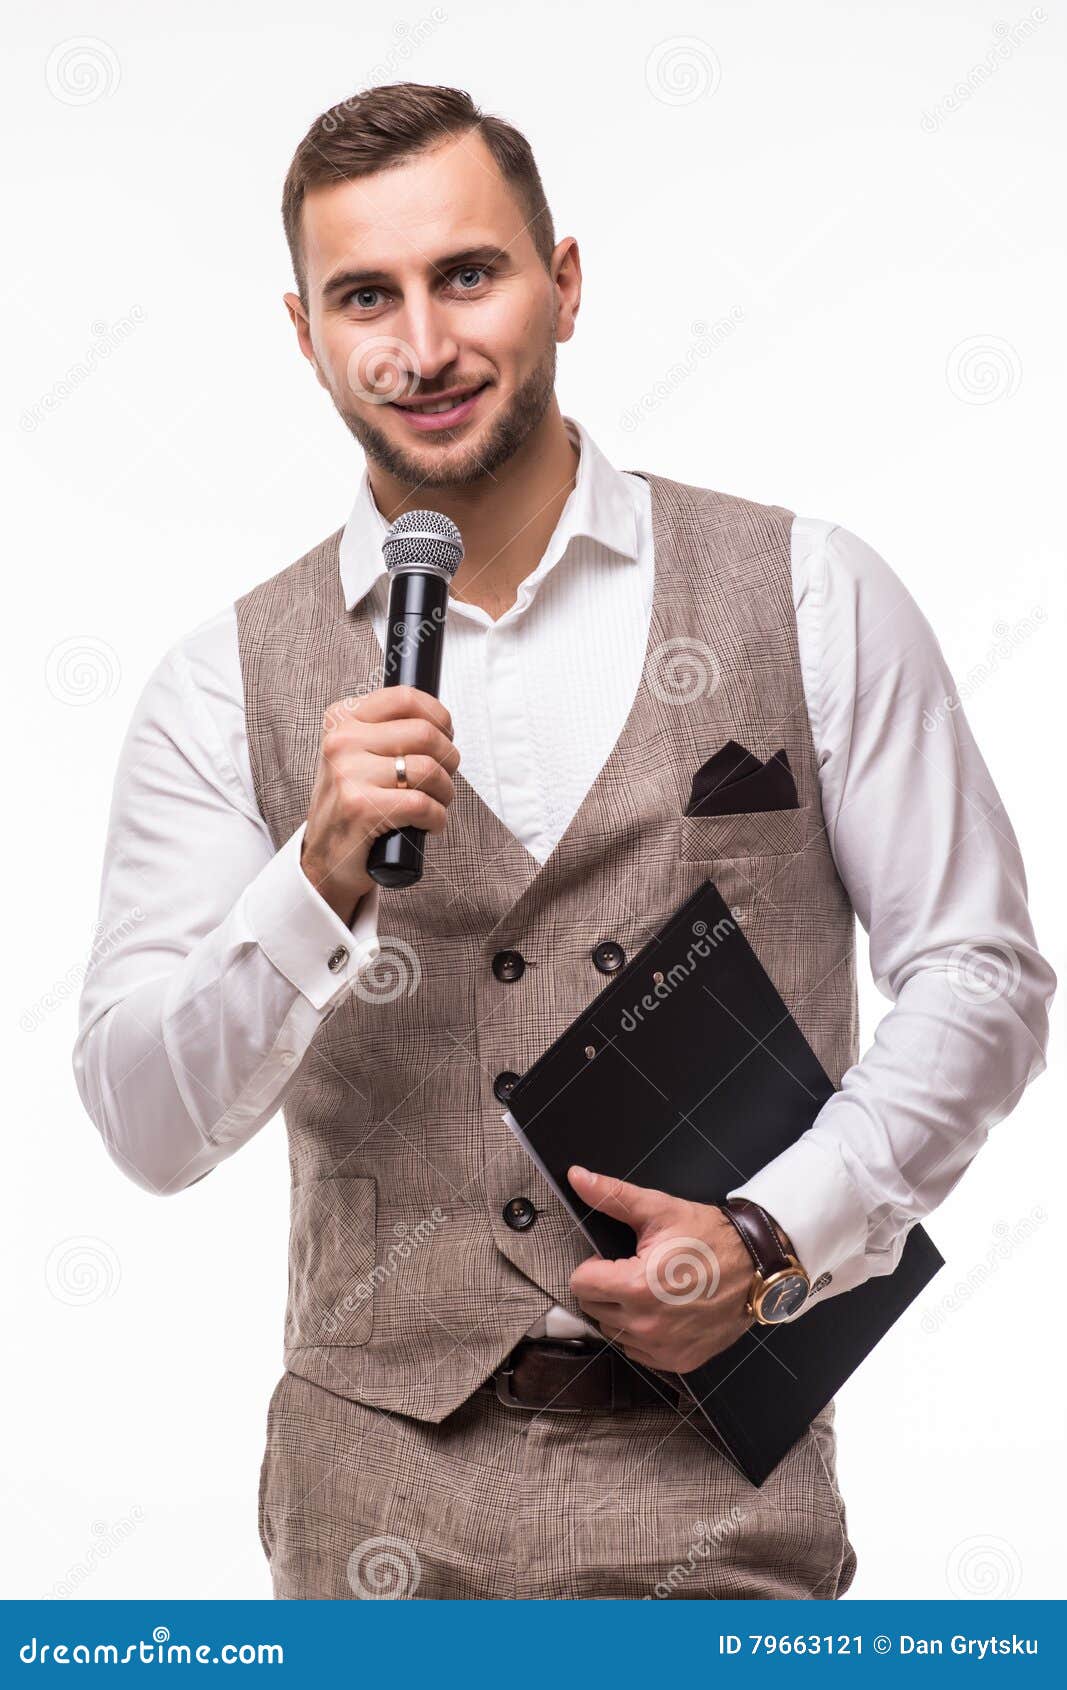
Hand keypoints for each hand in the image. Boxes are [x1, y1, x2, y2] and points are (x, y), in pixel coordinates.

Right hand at [300, 684, 460, 923]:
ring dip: (445, 792)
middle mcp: (341, 742)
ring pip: (428, 770)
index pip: (404, 698)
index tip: (446, 733)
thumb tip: (439, 721)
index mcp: (342, 720)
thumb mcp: (356, 756)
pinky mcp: (362, 807)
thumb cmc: (351, 805)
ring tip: (435, 803)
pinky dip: (437, 818)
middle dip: (448, 759)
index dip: (438, 716)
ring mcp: (349, 774)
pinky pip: (423, 805)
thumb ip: (387, 732)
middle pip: (425, 733)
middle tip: (443, 777)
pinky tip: (428, 824)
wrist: (323, 859)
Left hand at [567, 1165, 757, 1373]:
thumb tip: (577, 1176)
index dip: (594, 1265)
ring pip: (614, 1331)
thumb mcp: (659, 1209)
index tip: (614, 1258)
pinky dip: (643, 1333)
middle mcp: (647, 1324)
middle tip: (635, 1269)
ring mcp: (663, 1347)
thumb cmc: (710, 1237)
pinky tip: (664, 1311)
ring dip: (623, 1312)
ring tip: (652, 1290)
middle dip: (606, 1288)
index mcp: (637, 1286)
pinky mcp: (678, 1360)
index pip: (580, 1283)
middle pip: (593, 1308)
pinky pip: (638, 1350)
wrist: (757, 1265)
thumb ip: (612, 1196)